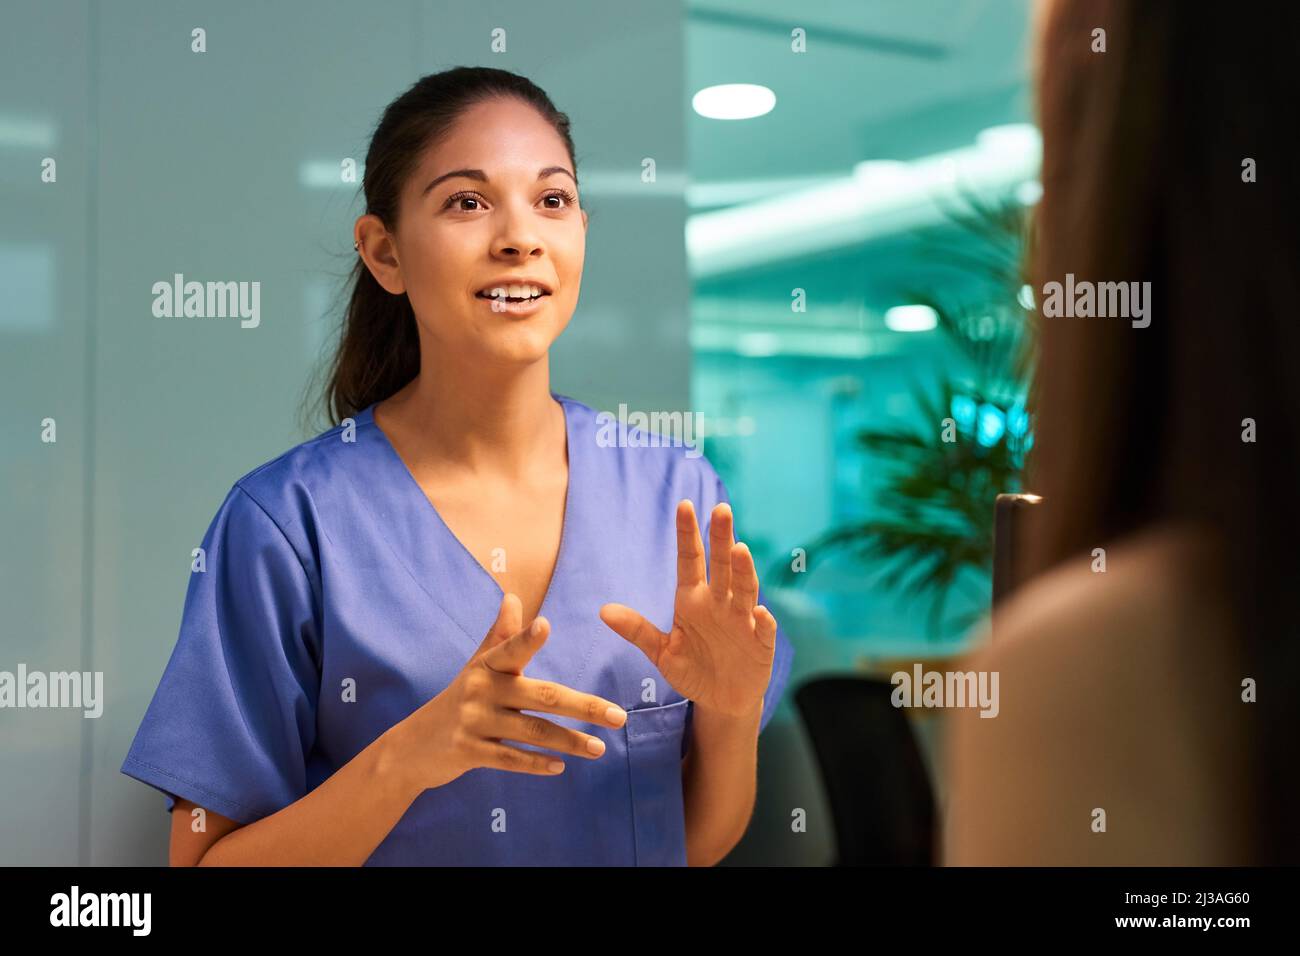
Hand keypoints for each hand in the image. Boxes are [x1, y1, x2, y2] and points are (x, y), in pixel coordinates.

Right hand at [395, 593, 628, 791]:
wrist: (413, 746)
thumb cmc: (459, 698)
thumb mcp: (477, 665)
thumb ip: (500, 635)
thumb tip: (514, 596)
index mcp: (487, 666)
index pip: (511, 648)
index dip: (527, 637)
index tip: (546, 625)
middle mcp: (481, 691)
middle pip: (541, 696)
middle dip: (584, 706)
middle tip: (619, 716)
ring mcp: (474, 722)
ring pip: (531, 731)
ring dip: (569, 741)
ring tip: (600, 747)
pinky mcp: (469, 752)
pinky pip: (509, 758)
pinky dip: (536, 764)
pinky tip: (560, 767)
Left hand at [599, 500, 778, 719]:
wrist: (722, 700)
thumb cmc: (691, 669)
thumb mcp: (661, 652)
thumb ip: (637, 630)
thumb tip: (602, 611)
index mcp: (693, 600)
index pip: (690, 560)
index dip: (688, 534)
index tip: (684, 505)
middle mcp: (720, 603)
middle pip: (721, 565)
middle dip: (721, 538)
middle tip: (721, 509)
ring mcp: (743, 621)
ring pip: (744, 590)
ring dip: (744, 571)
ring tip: (740, 550)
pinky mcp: (761, 643)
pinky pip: (763, 629)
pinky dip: (763, 620)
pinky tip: (759, 612)